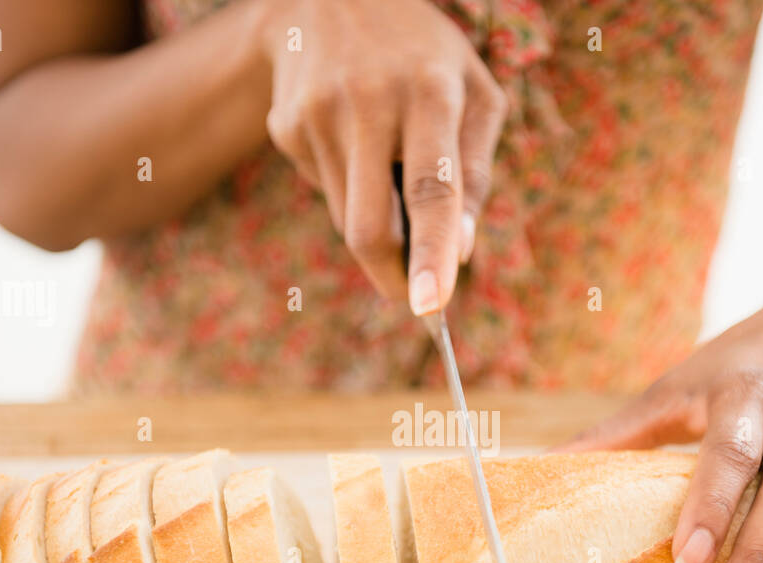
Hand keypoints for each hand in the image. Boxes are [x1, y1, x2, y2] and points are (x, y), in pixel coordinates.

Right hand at [258, 0, 506, 313]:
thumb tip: (462, 252)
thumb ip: (475, 173)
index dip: (430, 253)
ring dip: (379, 223)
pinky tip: (354, 138)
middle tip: (419, 298)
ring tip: (389, 167)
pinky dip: (350, 187)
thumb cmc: (424, 56)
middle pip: (370, 226)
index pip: (430, 189)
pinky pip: (326, 191)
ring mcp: (318, 113)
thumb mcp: (474, 94)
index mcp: (429, 90)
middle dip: (394, 277)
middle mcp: (368, 101)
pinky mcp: (286, 126)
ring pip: (348, 219)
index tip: (431, 306)